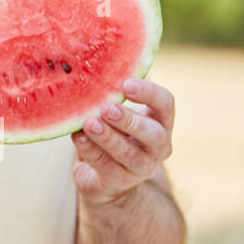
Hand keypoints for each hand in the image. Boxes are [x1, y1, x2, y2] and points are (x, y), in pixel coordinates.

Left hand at [72, 78, 174, 205]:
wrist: (104, 178)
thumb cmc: (112, 133)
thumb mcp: (116, 113)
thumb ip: (112, 94)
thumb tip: (94, 61)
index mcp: (160, 123)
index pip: (166, 105)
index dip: (149, 93)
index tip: (126, 84)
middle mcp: (157, 147)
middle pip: (153, 134)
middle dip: (130, 120)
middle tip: (107, 108)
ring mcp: (140, 168)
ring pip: (128, 153)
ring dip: (107, 137)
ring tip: (89, 123)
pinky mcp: (118, 181)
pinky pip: (105, 166)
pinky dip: (90, 150)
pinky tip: (77, 137)